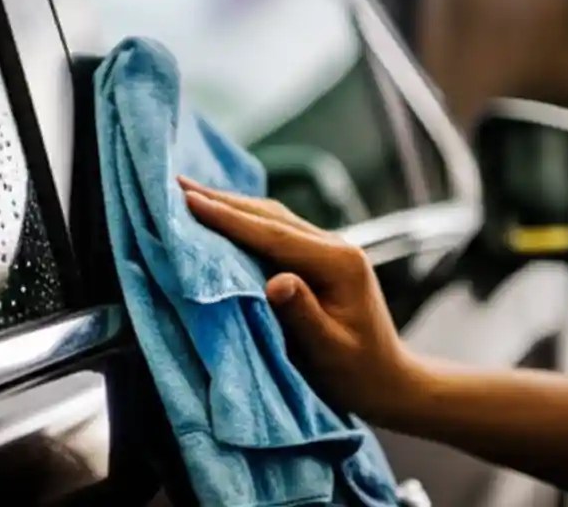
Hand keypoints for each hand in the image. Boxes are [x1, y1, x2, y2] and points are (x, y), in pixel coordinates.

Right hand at [179, 176, 427, 423]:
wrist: (389, 382)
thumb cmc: (358, 374)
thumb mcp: (329, 350)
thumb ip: (303, 314)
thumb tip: (276, 281)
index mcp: (338, 264)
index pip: (273, 234)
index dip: (228, 218)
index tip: (190, 201)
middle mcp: (335, 247)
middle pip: (270, 215)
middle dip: (222, 200)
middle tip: (177, 185)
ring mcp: (329, 248)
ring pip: (273, 217)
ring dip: (232, 205)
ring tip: (191, 193)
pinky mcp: (320, 258)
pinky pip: (277, 230)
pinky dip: (245, 220)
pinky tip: (224, 215)